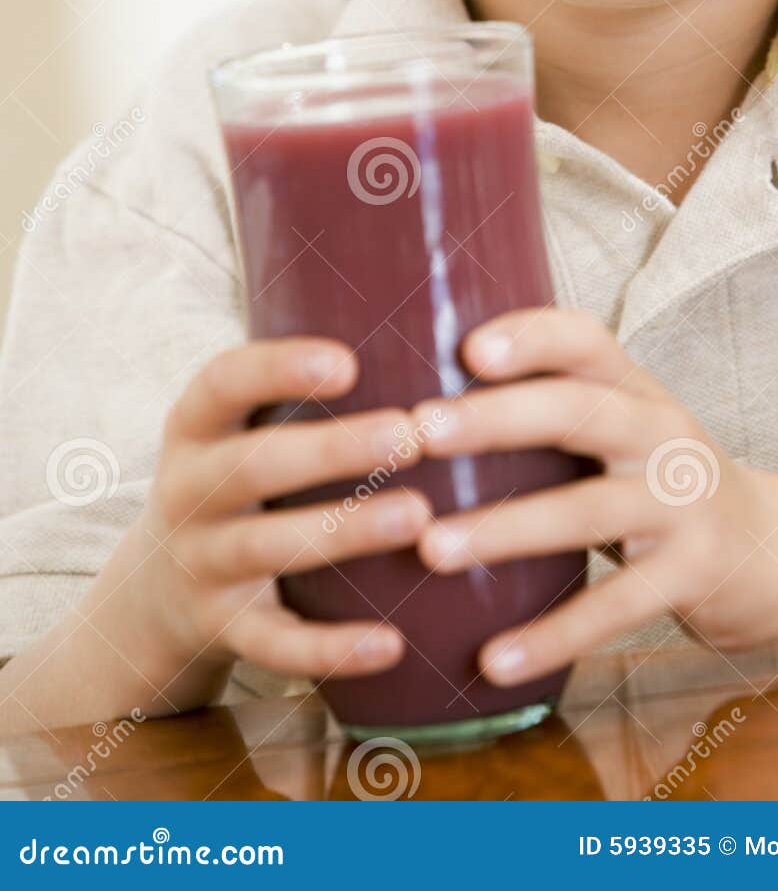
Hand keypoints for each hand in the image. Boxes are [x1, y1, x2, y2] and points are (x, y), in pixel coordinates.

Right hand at [105, 336, 431, 702]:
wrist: (155, 593)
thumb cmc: (238, 480)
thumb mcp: (239, 429)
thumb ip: (298, 389)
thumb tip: (429, 322)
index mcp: (194, 427)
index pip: (222, 383)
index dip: (278, 369)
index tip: (347, 361)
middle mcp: (187, 492)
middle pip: (254, 466)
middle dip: (332, 450)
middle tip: (411, 435)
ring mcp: (200, 564)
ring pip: (269, 549)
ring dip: (345, 532)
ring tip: (419, 515)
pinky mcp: (222, 630)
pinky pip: (275, 645)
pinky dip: (331, 649)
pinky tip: (392, 643)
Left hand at [410, 308, 777, 685]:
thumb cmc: (667, 486)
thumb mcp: (629, 432)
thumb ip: (557, 413)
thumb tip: (426, 412)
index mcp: (639, 391)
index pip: (588, 342)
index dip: (533, 337)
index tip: (468, 348)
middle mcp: (664, 434)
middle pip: (579, 412)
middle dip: (495, 419)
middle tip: (419, 432)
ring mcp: (683, 505)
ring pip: (587, 511)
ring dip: (505, 529)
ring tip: (431, 548)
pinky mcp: (694, 575)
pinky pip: (614, 607)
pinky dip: (552, 634)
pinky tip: (494, 659)